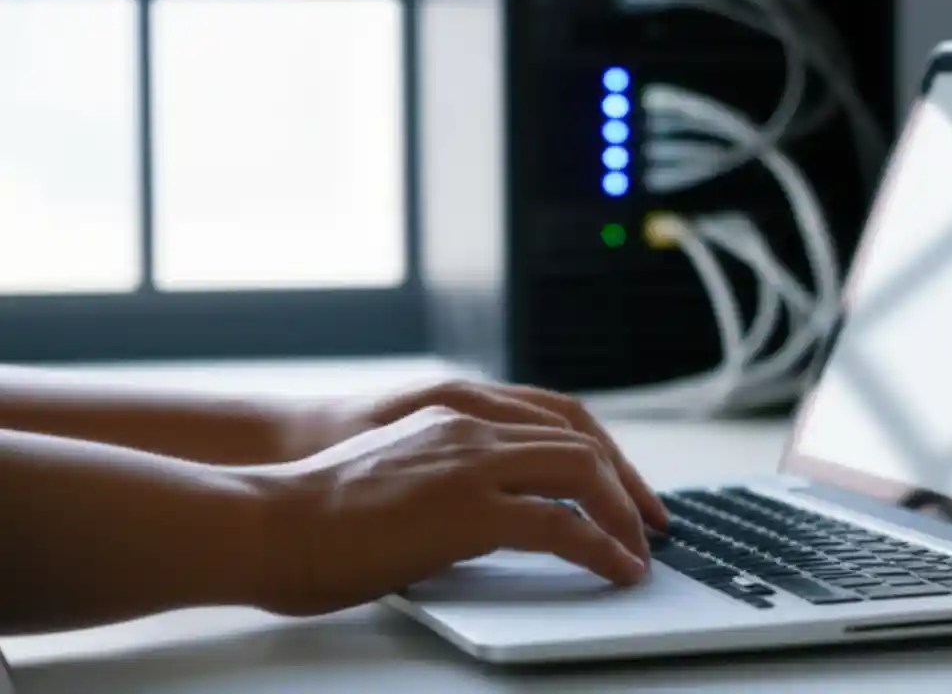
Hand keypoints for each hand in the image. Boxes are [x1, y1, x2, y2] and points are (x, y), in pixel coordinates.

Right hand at [288, 380, 667, 532]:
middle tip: (650, 523)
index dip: (598, 454)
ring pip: (580, 471)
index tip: (620, 490)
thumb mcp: (396, 478)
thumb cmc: (314, 513)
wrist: (266, 520)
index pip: (552, 421)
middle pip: (579, 441)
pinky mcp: (468, 509)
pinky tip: (617, 569)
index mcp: (454, 417)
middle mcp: (470, 428)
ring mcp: (471, 463)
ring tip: (640, 550)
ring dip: (621, 513)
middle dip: (624, 483)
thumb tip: (481, 517)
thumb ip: (443, 481)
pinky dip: (601, 547)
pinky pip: (561, 524)